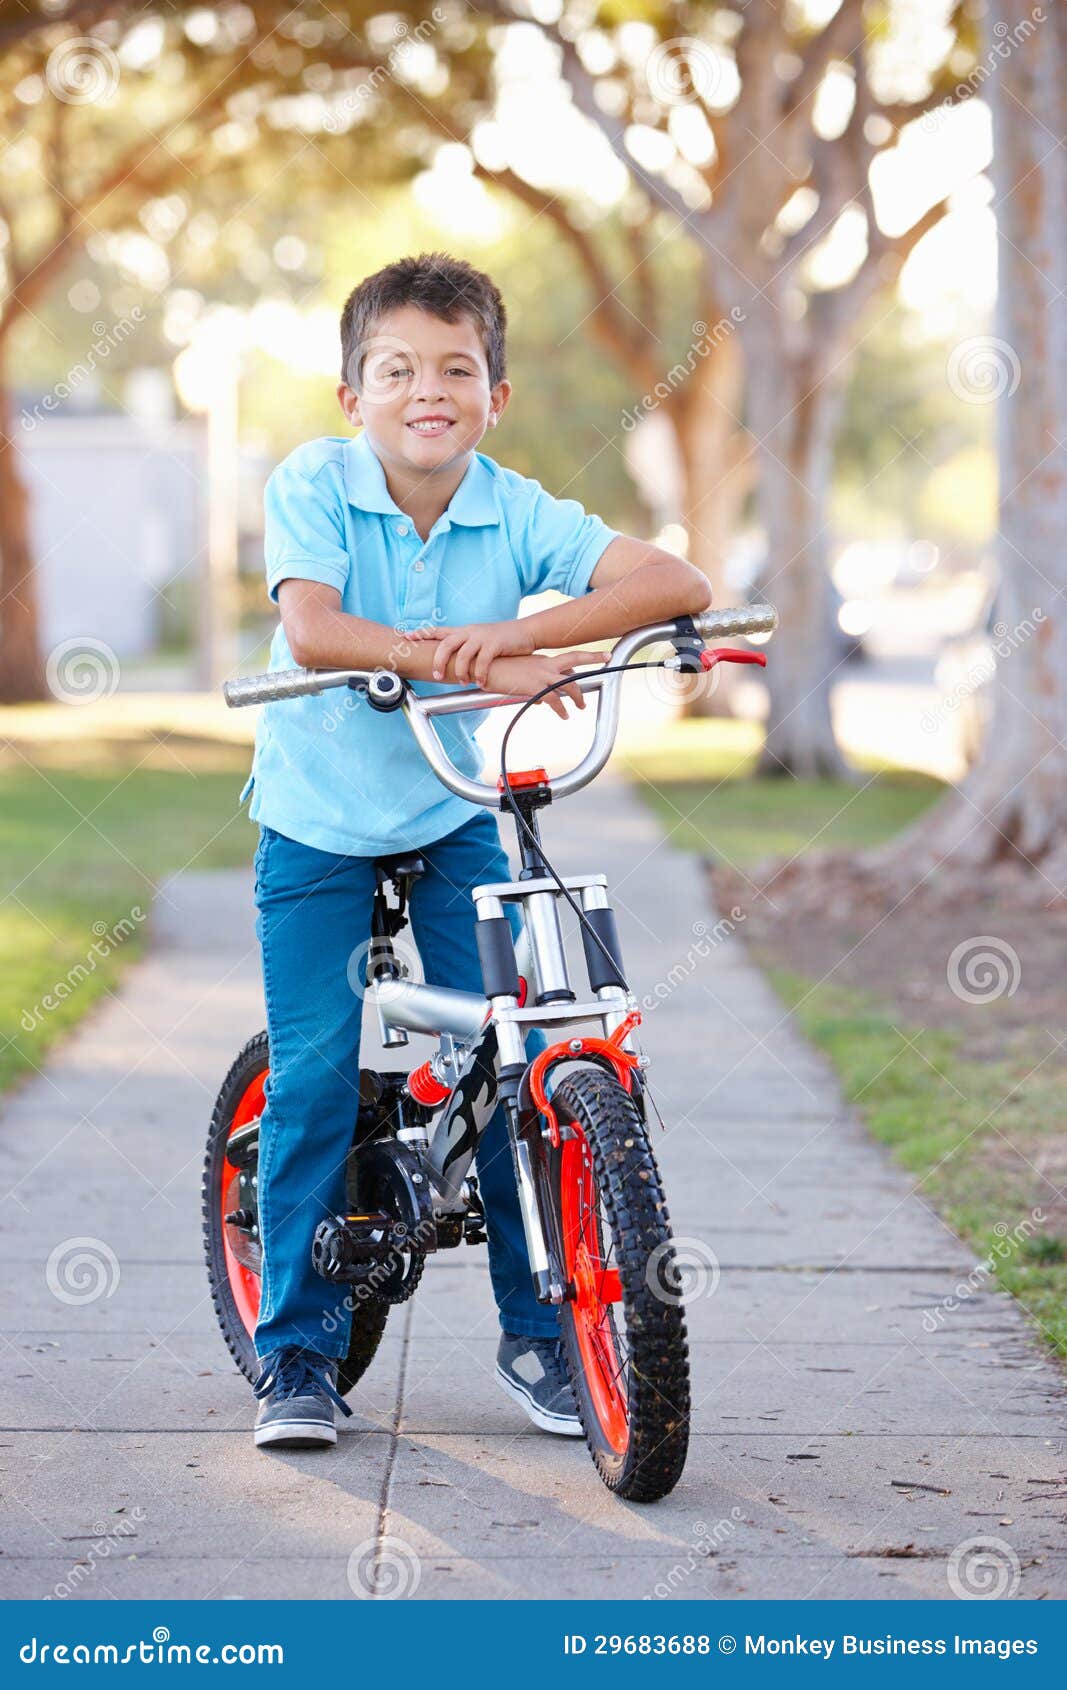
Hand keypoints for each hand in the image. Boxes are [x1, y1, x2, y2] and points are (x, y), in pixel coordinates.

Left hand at [409, 619, 535, 683]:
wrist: (526, 632)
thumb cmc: (502, 640)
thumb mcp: (480, 640)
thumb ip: (466, 649)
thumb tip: (454, 664)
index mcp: (464, 631)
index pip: (438, 631)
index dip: (422, 633)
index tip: (406, 637)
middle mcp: (470, 632)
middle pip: (446, 643)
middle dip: (439, 661)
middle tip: (436, 676)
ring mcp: (482, 637)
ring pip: (463, 654)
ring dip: (460, 671)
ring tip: (462, 682)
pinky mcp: (495, 644)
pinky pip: (483, 661)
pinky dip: (480, 674)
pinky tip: (481, 683)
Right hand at [483, 652, 595, 718]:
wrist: (482, 668)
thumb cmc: (496, 671)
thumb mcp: (517, 676)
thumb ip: (532, 685)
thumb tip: (540, 701)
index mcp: (540, 659)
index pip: (564, 662)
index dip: (574, 670)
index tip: (580, 673)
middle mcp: (544, 663)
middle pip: (574, 657)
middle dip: (592, 657)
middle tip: (607, 658)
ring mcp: (540, 674)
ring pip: (568, 683)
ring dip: (578, 696)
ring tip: (581, 707)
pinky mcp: (534, 686)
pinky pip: (554, 699)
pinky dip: (561, 708)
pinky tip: (564, 715)